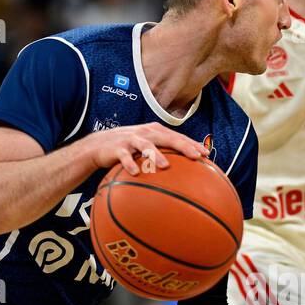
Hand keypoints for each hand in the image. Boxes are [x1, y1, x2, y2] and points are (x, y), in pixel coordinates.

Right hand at [83, 123, 204, 176]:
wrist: (99, 145)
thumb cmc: (129, 149)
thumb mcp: (147, 148)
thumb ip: (164, 155)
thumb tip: (185, 172)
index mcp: (156, 132)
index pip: (178, 137)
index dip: (192, 144)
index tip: (206, 154)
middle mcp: (146, 133)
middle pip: (167, 137)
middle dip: (183, 146)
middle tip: (196, 156)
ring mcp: (131, 139)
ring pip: (146, 145)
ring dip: (156, 155)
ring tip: (165, 166)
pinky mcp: (117, 147)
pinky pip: (124, 156)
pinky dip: (129, 164)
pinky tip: (135, 173)